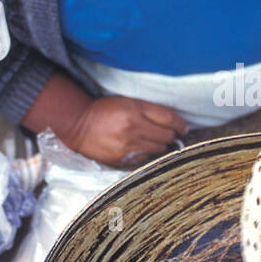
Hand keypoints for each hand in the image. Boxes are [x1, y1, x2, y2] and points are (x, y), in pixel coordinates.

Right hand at [62, 95, 188, 165]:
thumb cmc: (104, 111)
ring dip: (160, 145)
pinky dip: (146, 154)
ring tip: (154, 141)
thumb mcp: (126, 102)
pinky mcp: (121, 158)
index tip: (183, 128)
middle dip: (171, 135)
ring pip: (158, 149)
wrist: (77, 125)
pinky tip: (140, 148)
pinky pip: (144, 158)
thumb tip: (171, 122)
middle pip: (166, 135)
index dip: (180, 124)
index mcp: (135, 109)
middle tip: (171, 135)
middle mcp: (133, 127)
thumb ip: (148, 110)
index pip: (168, 118)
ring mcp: (127, 145)